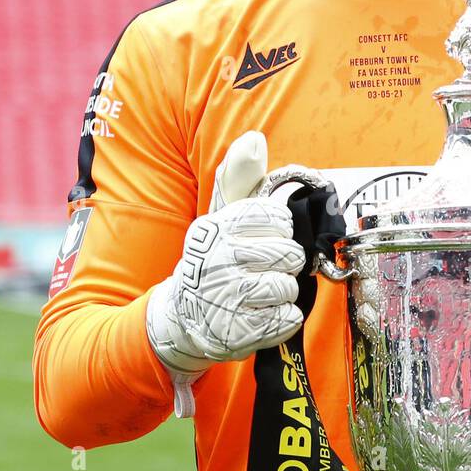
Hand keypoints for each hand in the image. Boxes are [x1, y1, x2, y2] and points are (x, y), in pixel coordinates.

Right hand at [146, 130, 305, 416]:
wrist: (181, 318)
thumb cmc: (212, 260)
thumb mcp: (220, 217)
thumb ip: (240, 179)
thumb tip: (254, 139)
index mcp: (216, 227)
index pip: (278, 218)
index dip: (280, 231)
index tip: (265, 239)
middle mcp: (218, 260)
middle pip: (289, 254)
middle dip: (285, 263)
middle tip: (266, 269)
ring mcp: (227, 297)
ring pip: (290, 287)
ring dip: (283, 292)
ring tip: (261, 292)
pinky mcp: (239, 331)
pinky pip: (288, 318)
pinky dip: (283, 318)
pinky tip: (263, 313)